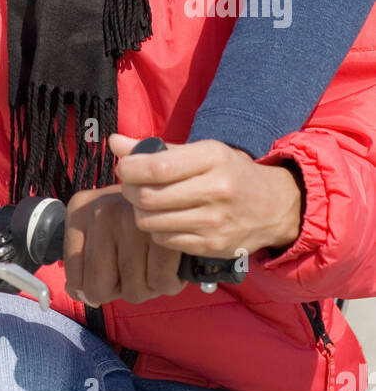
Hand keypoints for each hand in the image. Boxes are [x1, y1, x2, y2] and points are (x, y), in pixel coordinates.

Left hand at [64, 185, 186, 305]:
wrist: (173, 193)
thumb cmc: (134, 220)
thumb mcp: (100, 230)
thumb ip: (85, 262)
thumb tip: (79, 294)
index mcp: (79, 211)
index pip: (75, 279)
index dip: (96, 288)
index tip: (111, 271)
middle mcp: (101, 212)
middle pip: (99, 290)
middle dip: (120, 291)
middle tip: (134, 269)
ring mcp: (130, 220)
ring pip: (132, 291)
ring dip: (147, 287)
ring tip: (152, 262)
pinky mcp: (161, 230)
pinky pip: (160, 282)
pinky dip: (169, 282)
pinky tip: (170, 263)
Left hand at [109, 133, 303, 258]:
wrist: (275, 206)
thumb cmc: (230, 172)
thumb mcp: (202, 151)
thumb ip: (157, 149)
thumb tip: (114, 143)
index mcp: (212, 158)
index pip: (157, 167)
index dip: (130, 168)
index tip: (124, 167)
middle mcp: (216, 191)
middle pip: (150, 197)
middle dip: (129, 191)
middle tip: (129, 186)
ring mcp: (215, 223)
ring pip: (152, 222)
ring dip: (139, 212)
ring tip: (146, 202)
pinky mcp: (213, 247)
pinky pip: (165, 241)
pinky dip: (156, 230)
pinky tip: (164, 219)